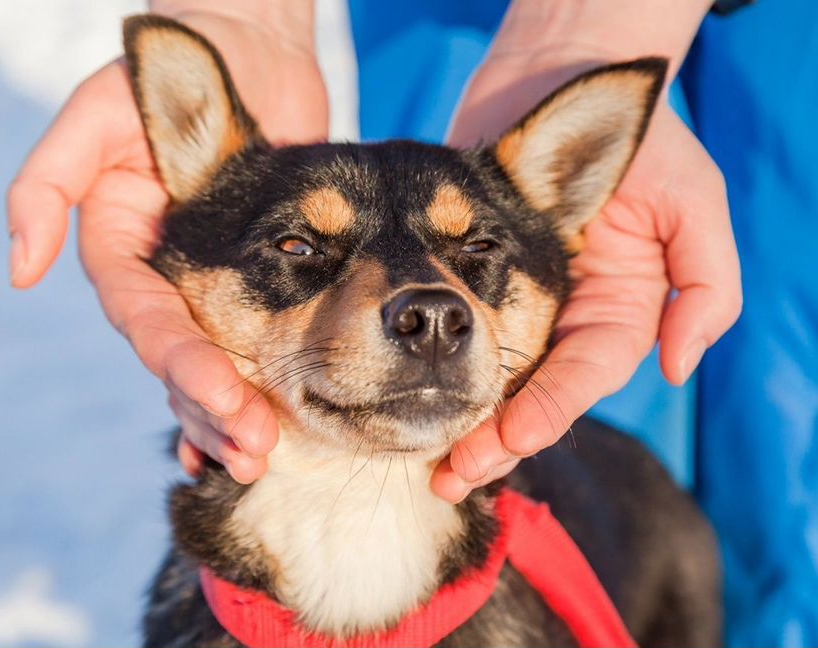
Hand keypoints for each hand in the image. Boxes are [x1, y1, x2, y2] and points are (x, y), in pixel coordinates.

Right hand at [8, 4, 327, 482]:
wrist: (246, 55)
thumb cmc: (168, 76)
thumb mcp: (99, 114)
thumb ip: (50, 183)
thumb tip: (21, 268)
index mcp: (125, 253)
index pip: (150, 323)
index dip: (186, 366)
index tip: (229, 402)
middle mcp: (163, 280)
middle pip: (182, 361)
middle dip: (214, 409)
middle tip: (256, 452)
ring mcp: (210, 286)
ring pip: (216, 365)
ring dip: (234, 416)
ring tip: (265, 457)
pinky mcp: (258, 282)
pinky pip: (255, 346)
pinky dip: (257, 393)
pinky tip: (270, 440)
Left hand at [431, 1, 741, 501]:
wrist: (564, 77)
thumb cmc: (642, 138)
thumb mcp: (691, 202)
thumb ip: (703, 284)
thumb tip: (683, 366)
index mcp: (620, 311)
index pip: (582, 377)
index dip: (547, 409)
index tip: (508, 439)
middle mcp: (571, 318)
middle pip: (532, 394)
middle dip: (496, 436)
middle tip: (452, 475)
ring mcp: (525, 305)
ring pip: (492, 378)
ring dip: (462, 420)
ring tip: (427, 461)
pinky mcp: (480, 281)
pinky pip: (460, 337)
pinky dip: (441, 374)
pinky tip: (409, 402)